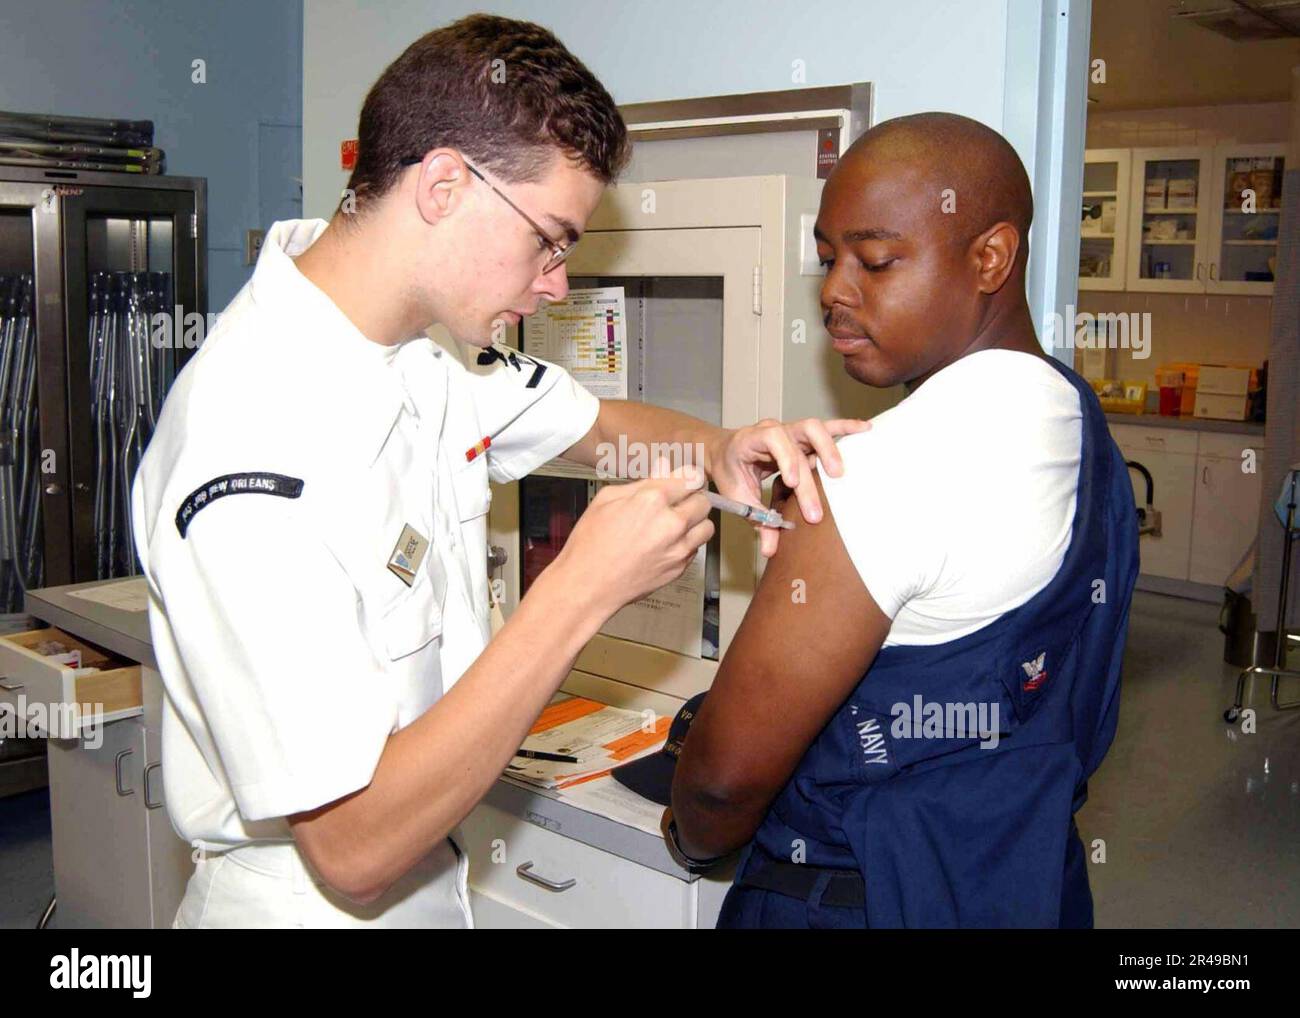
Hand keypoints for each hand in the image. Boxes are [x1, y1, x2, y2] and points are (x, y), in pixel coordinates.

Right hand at [555, 463, 713, 617]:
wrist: (588, 584)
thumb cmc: (591, 542)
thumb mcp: (607, 499)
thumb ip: (641, 483)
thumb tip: (663, 468)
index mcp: (652, 500)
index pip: (691, 478)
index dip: (687, 477)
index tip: (684, 480)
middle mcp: (672, 523)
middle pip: (704, 501)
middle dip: (693, 498)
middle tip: (679, 502)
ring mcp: (679, 548)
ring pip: (707, 526)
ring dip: (696, 522)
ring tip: (677, 524)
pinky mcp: (680, 567)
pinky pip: (696, 547)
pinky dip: (687, 542)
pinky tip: (667, 543)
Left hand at [708, 417, 870, 556]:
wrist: (726, 451)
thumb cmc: (732, 471)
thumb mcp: (737, 496)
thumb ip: (756, 519)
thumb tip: (771, 548)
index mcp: (752, 439)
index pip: (773, 439)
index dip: (785, 459)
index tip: (792, 482)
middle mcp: (774, 430)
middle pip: (798, 442)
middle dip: (809, 478)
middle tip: (815, 509)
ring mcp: (791, 430)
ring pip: (814, 430)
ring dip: (829, 449)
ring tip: (839, 474)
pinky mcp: (804, 436)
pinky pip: (828, 428)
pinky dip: (846, 428)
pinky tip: (864, 430)